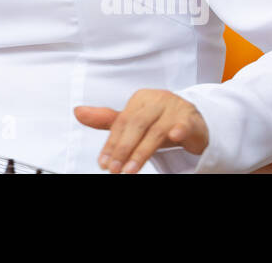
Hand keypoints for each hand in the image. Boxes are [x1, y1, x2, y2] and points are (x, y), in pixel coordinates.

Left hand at [75, 88, 208, 173]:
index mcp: (140, 99)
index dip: (111, 143)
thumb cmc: (160, 121)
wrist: (194, 121)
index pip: (121, 122)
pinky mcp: (191, 118)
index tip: (103, 163)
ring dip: (141, 153)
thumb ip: (107, 120)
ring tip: (130, 171)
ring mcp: (175, 107)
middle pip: (136, 125)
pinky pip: (185, 123)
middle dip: (123, 150)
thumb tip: (77, 111)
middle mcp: (156, 99)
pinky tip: (173, 137)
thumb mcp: (134, 122)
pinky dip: (178, 129)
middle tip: (114, 170)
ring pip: (156, 131)